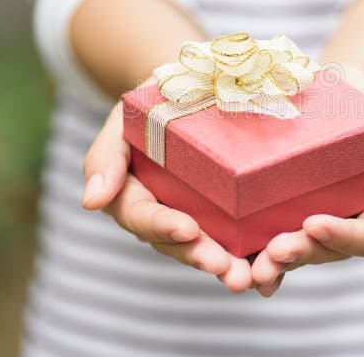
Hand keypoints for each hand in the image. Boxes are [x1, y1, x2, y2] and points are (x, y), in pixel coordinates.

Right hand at [81, 98, 253, 293]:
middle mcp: (165, 215)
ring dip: (229, 267)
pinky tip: (274, 274)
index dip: (164, 226)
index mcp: (134, 196)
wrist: (196, 86)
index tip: (188, 229)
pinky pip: (239, 242)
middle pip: (180, 243)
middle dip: (203, 257)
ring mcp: (198, 219)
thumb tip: (90, 203)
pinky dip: (255, 260)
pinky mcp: (229, 217)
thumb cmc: (155, 102)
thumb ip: (106, 157)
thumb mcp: (125, 118)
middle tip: (227, 270)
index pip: (145, 217)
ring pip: (210, 250)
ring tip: (250, 278)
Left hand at [250, 65, 363, 296]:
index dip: (341, 235)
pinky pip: (274, 243)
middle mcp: (347, 224)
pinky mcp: (286, 217)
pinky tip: (246, 272)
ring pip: (300, 253)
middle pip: (329, 251)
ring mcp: (315, 224)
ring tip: (256, 269)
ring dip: (279, 264)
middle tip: (275, 251)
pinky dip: (261, 260)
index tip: (313, 222)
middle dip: (302, 253)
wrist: (333, 88)